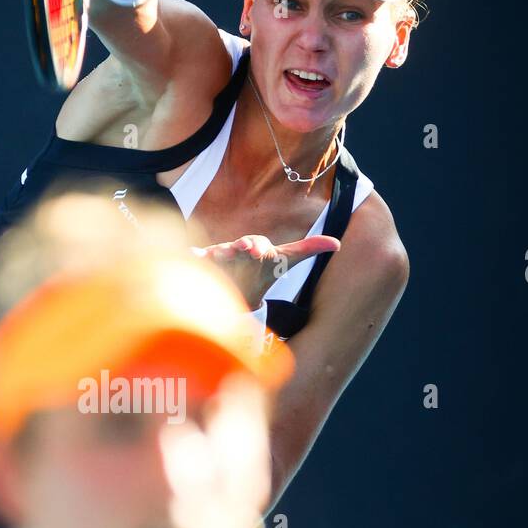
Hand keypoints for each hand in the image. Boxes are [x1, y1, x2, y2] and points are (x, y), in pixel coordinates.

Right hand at [190, 234, 340, 309]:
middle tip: (240, 249)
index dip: (257, 245)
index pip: (258, 243)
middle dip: (237, 247)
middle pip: (235, 245)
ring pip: (217, 254)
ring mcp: (220, 259)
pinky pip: (198, 262)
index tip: (258, 251)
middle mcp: (236, 250)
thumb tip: (338, 243)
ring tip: (214, 256)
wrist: (242, 284)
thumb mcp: (286, 260)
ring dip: (216, 254)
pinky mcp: (206, 268)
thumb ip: (309, 249)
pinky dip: (193, 259)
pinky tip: (190, 258)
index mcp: (256, 247)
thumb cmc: (264, 269)